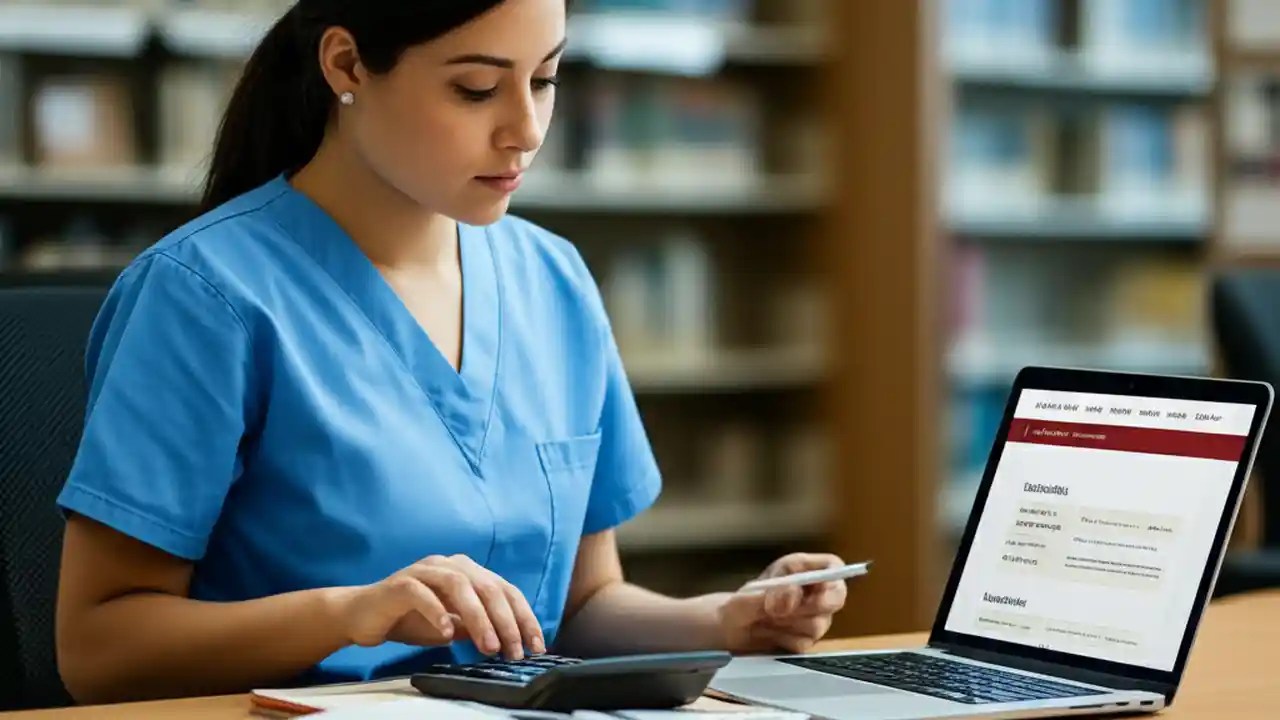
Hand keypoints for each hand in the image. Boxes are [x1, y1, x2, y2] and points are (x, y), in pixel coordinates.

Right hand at [335, 554, 543, 659]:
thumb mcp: (452, 626)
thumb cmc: (411, 619)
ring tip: (487, 645)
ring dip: (478, 617)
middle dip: (505, 620)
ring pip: (459, 585)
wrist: (363, 615)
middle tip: (514, 650)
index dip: (524, 617)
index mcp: (468, 571)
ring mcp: (424, 570)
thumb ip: (477, 627)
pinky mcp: (400, 583)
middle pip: (487, 586)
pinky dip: (438, 612)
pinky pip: (422, 593)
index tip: (535, 645)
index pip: (505, 590)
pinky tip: (447, 634)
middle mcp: (450, 564)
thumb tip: (511, 643)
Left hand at [717, 553, 848, 654]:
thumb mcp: (749, 595)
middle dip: (812, 607)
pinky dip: (785, 640)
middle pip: (836, 597)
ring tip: (766, 619)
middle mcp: (813, 592)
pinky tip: (770, 633)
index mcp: (801, 570)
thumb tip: (794, 594)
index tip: (817, 590)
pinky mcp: (807, 639)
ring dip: (789, 625)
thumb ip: (771, 593)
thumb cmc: (740, 604)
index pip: (833, 566)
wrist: (729, 632)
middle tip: (782, 610)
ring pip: (819, 624)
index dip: (832, 577)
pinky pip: (806, 643)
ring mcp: (813, 617)